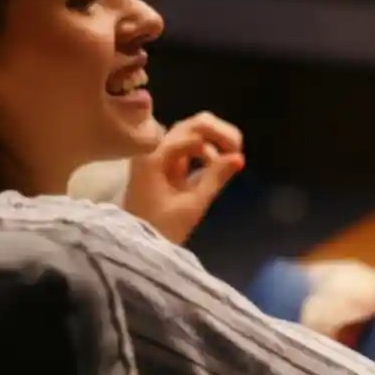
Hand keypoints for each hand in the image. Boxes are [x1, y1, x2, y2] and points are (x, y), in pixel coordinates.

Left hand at [124, 112, 244, 244]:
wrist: (134, 248)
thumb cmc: (160, 230)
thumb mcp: (191, 205)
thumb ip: (215, 178)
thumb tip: (240, 157)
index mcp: (154, 156)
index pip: (192, 130)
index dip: (219, 135)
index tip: (239, 151)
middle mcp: (152, 149)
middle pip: (189, 126)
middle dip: (217, 133)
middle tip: (238, 149)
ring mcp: (155, 157)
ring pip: (188, 136)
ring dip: (211, 143)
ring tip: (229, 160)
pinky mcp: (161, 166)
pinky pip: (185, 150)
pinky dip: (202, 153)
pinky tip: (215, 166)